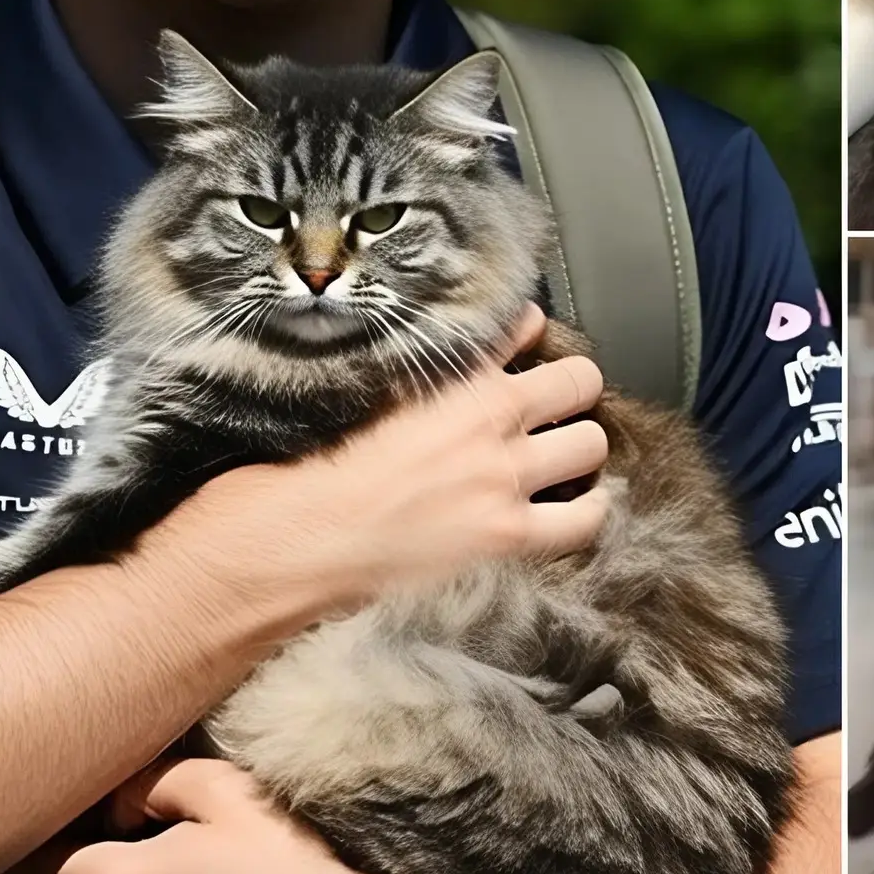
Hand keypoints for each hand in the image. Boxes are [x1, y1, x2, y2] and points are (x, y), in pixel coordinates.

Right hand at [131, 303, 608, 627]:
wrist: (283, 545)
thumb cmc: (298, 474)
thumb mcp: (355, 397)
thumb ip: (414, 375)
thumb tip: (448, 365)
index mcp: (448, 376)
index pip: (522, 327)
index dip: (531, 336)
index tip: (527, 345)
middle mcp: (486, 421)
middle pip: (578, 381)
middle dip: (571, 390)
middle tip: (554, 408)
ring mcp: (503, 481)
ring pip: (590, 445)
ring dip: (581, 448)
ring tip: (562, 459)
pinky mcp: (505, 538)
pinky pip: (584, 520)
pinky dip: (587, 510)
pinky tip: (573, 508)